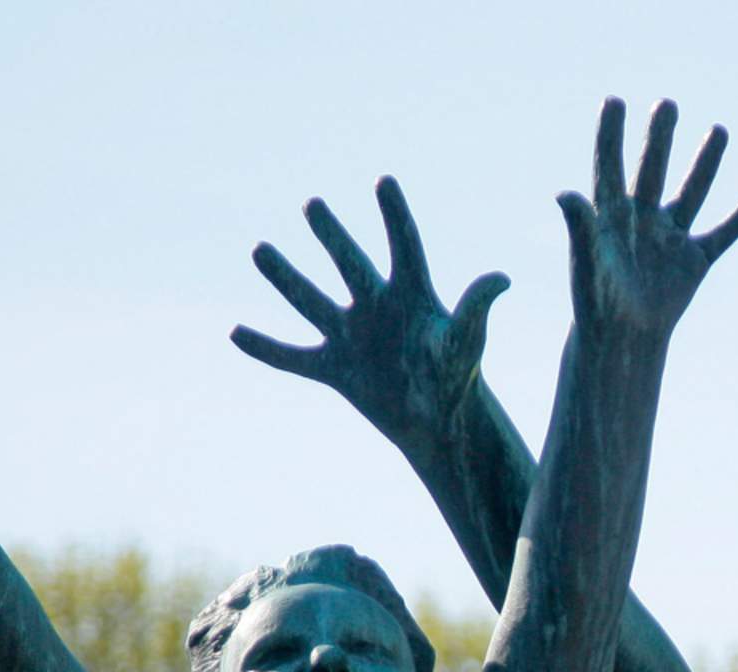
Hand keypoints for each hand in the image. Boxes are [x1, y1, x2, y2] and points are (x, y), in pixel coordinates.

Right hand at [230, 177, 509, 450]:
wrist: (439, 424)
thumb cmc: (458, 379)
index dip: (394, 216)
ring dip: (285, 278)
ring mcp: (352, 336)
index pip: (403, 246)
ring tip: (259, 249)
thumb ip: (475, 308)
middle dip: (330, 235)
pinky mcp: (335, 369)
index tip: (384, 181)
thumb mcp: (465, 342)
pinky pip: (293, 357)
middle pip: (349, 263)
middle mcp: (377, 307)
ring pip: (311, 301)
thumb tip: (501, 278)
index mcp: (412, 295)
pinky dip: (265, 349)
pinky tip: (235, 333)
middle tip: (313, 205)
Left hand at [557, 98, 737, 343]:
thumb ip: (580, 227)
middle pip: (653, 169)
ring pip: (692, 192)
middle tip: (667, 105)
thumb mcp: (587, 262)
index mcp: (611, 216)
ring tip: (719, 130)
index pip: (611, 166)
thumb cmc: (597, 302)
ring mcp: (670, 238)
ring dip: (706, 163)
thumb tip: (564, 193)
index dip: (610, 135)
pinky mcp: (694, 260)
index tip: (614, 101)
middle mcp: (641, 219)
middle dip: (661, 137)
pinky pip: (723, 233)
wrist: (623, 340)